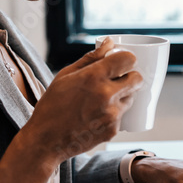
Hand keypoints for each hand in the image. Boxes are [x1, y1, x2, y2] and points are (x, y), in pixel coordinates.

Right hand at [23, 40, 142, 167]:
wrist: (45, 140)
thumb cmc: (52, 105)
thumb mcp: (66, 76)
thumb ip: (91, 57)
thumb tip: (110, 42)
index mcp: (93, 77)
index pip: (128, 60)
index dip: (126, 59)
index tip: (120, 63)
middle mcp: (106, 95)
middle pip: (137, 78)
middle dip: (130, 77)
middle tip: (117, 80)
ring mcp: (111, 115)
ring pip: (131, 98)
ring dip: (122, 96)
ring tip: (101, 100)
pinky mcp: (113, 130)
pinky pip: (122, 116)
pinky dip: (113, 114)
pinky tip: (95, 116)